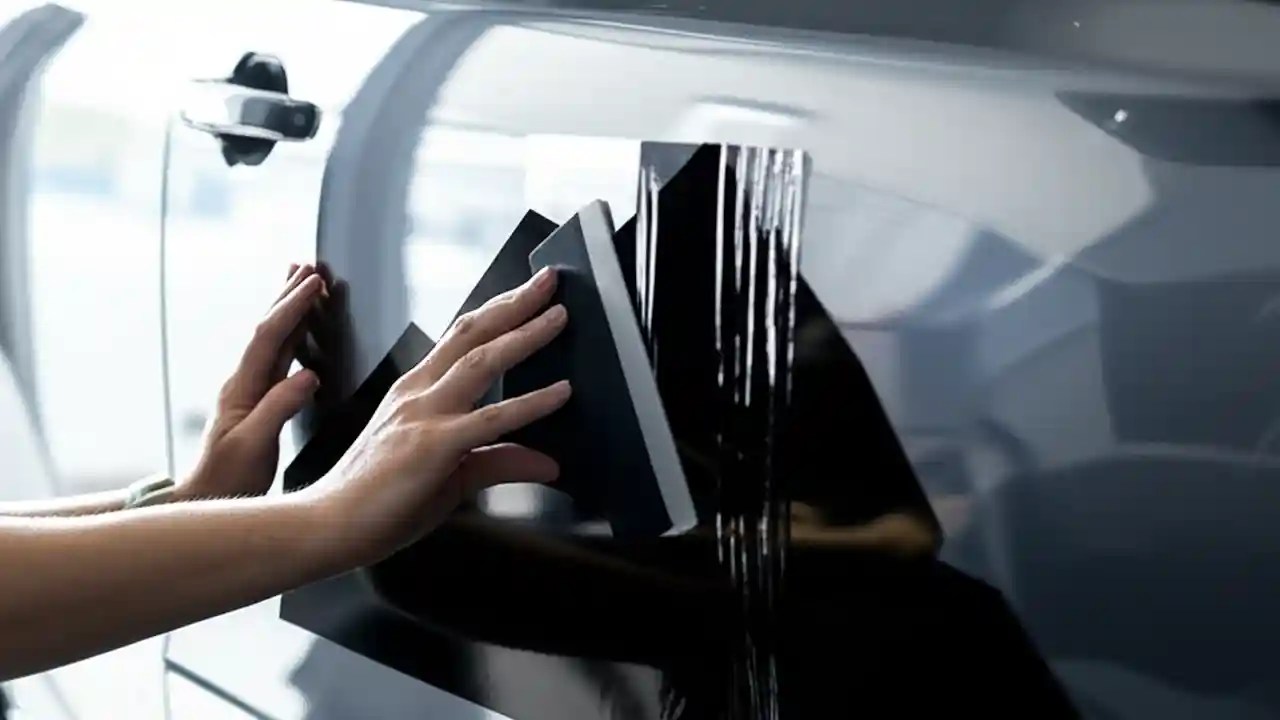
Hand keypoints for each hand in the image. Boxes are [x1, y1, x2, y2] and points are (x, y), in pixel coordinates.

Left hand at [182, 264, 327, 500]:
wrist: (205, 501)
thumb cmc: (228, 479)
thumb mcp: (254, 446)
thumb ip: (280, 408)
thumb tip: (309, 375)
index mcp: (241, 388)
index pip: (269, 336)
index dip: (293, 306)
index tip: (315, 282)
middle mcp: (244, 383)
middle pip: (269, 328)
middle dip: (289, 294)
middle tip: (310, 265)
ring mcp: (250, 391)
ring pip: (275, 339)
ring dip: (291, 309)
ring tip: (304, 282)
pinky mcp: (260, 402)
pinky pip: (280, 358)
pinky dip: (294, 335)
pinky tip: (302, 330)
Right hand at [299, 266, 570, 565]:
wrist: (329, 527)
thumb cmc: (374, 502)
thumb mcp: (450, 476)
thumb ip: (498, 462)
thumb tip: (547, 464)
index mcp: (414, 391)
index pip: (460, 337)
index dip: (496, 311)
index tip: (526, 293)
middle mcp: (417, 393)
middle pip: (472, 332)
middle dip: (514, 302)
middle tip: (548, 280)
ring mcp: (423, 415)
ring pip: (481, 360)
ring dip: (525, 334)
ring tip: (559, 316)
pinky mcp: (433, 446)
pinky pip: (491, 418)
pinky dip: (531, 402)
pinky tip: (560, 392)